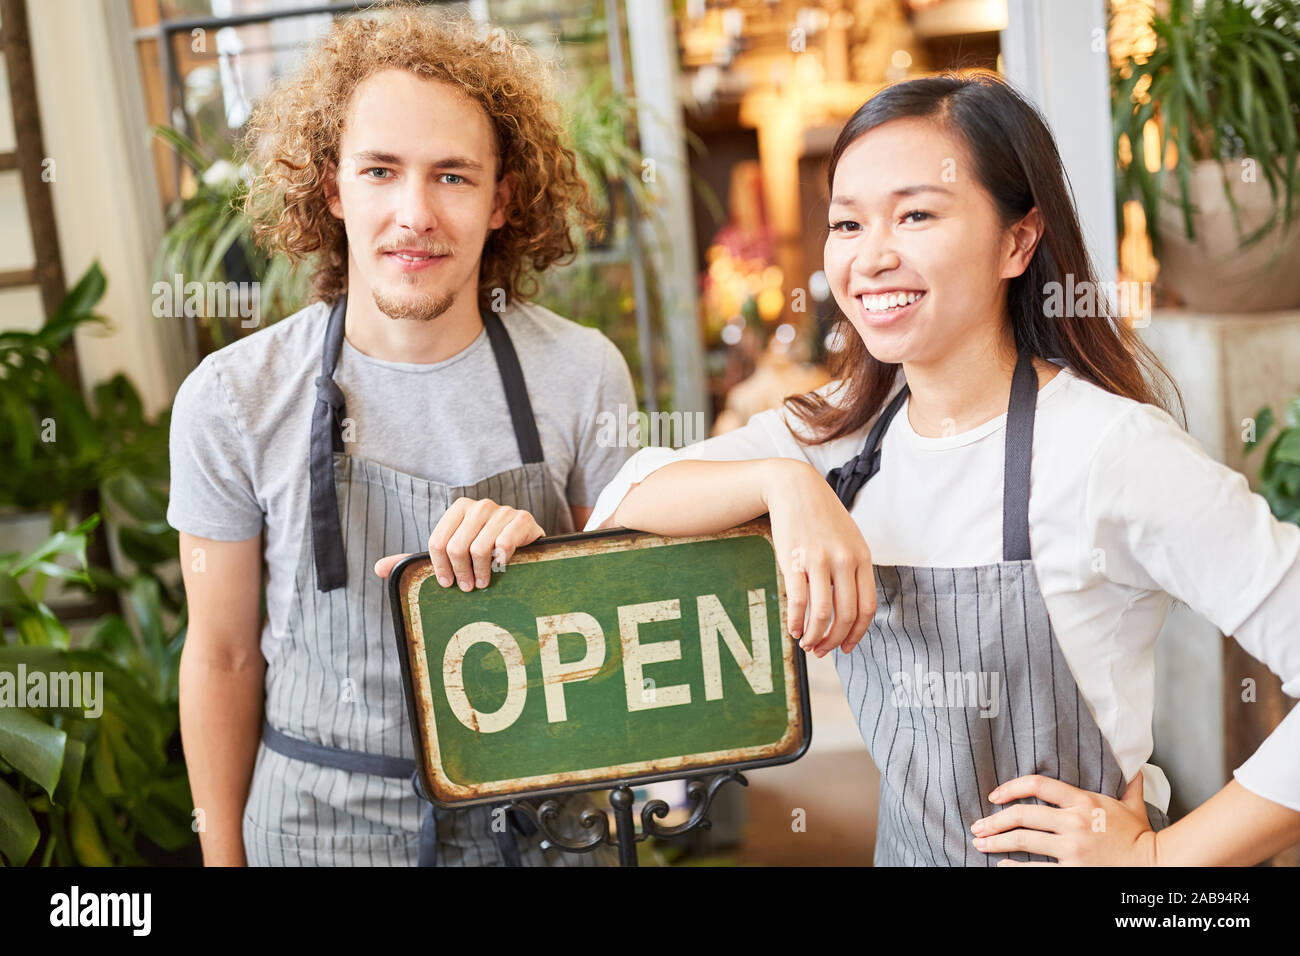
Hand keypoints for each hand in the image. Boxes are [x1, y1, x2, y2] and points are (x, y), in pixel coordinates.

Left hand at [372, 497, 543, 588]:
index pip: (437, 542)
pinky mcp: (523, 519)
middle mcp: (479, 506)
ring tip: (484, 582)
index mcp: (458, 509)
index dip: (440, 568)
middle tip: (468, 588)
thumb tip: (379, 568)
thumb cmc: (485, 552)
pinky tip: (504, 567)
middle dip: (461, 573)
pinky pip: (504, 543)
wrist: (527, 546)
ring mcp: (502, 510)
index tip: (448, 585)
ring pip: (479, 548)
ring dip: (481, 572)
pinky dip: (501, 560)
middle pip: (456, 547)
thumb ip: (416, 560)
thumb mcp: (451, 555)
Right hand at [760, 459, 875, 657]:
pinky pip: (799, 602)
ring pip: (823, 613)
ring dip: (815, 636)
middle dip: (834, 641)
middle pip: (846, 615)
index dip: (857, 633)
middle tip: (822, 651)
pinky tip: (793, 630)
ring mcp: (819, 560)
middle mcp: (844, 560)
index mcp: (862, 557)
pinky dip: (796, 622)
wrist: (794, 488)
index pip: (866, 607)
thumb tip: (849, 607)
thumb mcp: (848, 539)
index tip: (847, 647)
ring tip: (807, 644)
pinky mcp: (794, 560)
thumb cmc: (821, 516)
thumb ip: (853, 568)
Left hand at [970, 771, 1159, 865]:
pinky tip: (1002, 865)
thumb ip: (1128, 781)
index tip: (994, 795)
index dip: (1010, 787)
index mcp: (1083, 801)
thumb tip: (1134, 762)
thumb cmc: (1142, 835)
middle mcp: (1073, 823)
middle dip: (995, 821)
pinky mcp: (1074, 871)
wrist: (1157, 864)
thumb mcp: (1132, 803)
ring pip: (1024, 842)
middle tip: (978, 825)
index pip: (1038, 785)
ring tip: (980, 843)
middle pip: (1023, 816)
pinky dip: (1015, 868)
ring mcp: (1073, 848)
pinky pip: (1037, 870)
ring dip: (997, 842)